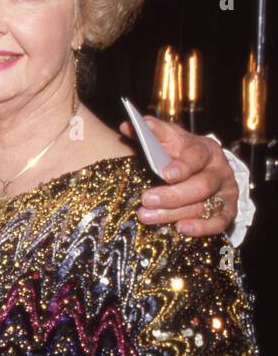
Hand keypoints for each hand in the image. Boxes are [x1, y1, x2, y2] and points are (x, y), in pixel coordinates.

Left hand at [119, 115, 237, 237]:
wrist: (204, 168)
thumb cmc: (180, 151)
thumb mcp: (168, 138)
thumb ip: (149, 132)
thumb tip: (126, 126)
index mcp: (206, 149)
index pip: (196, 157)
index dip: (182, 166)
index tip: (164, 174)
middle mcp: (220, 170)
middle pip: (201, 186)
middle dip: (173, 195)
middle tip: (146, 200)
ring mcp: (226, 192)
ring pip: (204, 206)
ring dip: (175, 213)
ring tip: (148, 217)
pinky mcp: (229, 210)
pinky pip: (219, 223)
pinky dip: (201, 228)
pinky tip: (180, 229)